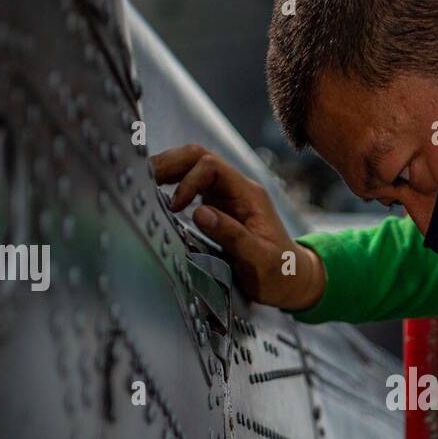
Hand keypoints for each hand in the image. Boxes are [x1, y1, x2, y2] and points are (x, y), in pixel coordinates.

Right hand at [150, 143, 324, 310]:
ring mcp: (227, 197)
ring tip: (146, 183)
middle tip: (146, 180)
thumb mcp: (259, 259)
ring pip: (192, 167)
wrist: (291, 280)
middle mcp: (237, 190)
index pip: (211, 166)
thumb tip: (199, 213)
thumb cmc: (280, 272)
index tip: (176, 207)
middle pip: (198, 157)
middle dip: (171, 164)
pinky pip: (192, 185)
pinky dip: (173, 186)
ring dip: (169, 171)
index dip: (188, 181)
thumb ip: (232, 235)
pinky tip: (158, 195)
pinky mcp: (218, 208)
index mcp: (249, 195)